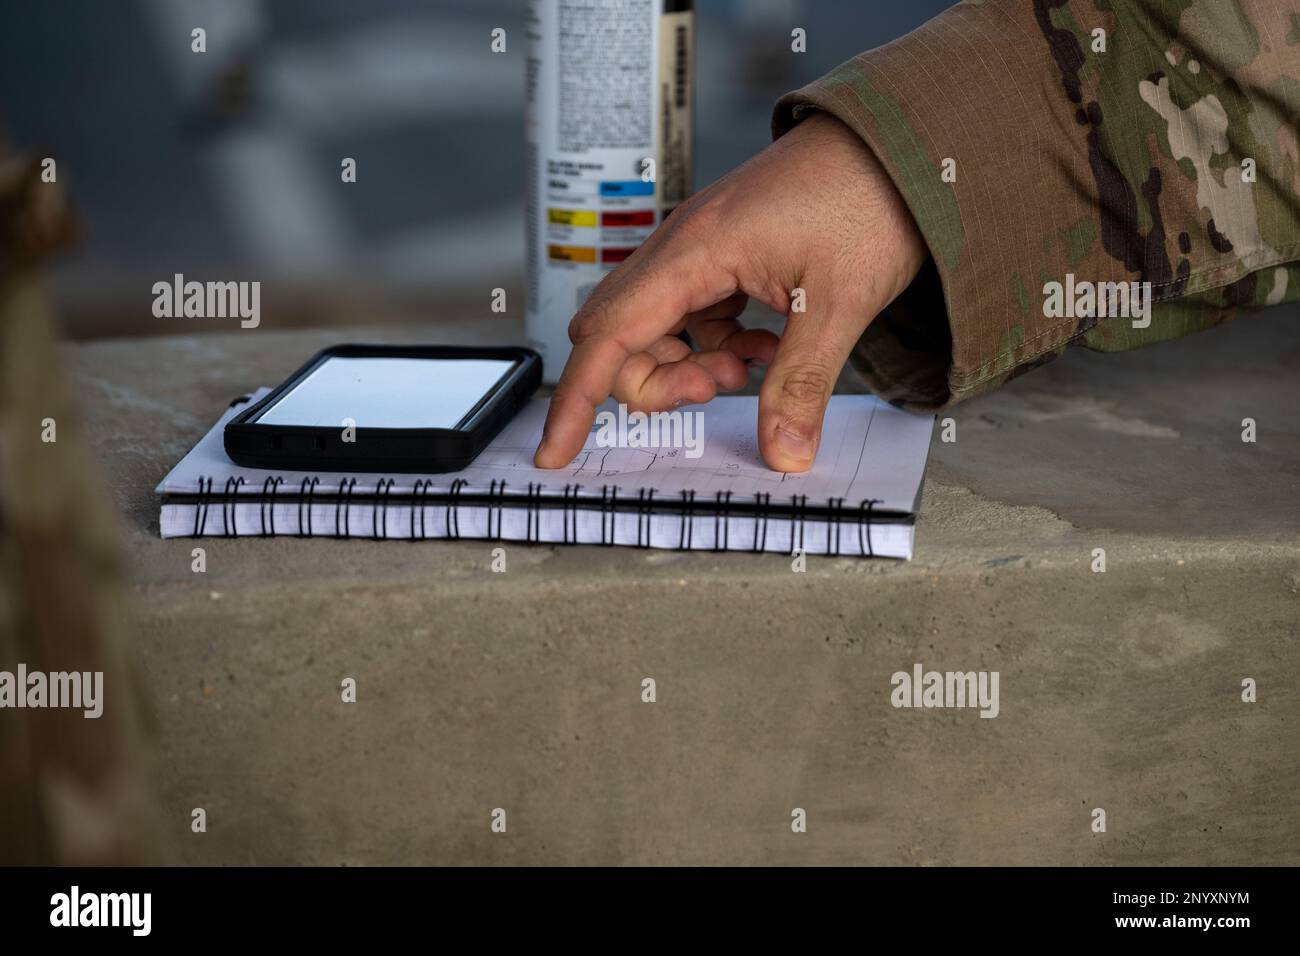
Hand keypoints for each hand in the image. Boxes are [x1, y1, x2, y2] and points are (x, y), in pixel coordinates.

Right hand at [533, 112, 925, 472]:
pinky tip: (767, 347)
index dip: (577, 400)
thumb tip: (784, 455)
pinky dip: (717, 346)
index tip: (554, 452)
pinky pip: (693, 318)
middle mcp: (682, 248)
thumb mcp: (838, 306)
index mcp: (694, 251)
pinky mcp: (722, 257)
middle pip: (620, 337)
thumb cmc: (867, 199)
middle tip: (721, 391)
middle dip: (655, 383)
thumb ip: (801, 385)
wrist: (900, 145)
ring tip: (755, 368)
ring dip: (690, 366)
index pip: (608, 337)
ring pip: (656, 330)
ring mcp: (699, 251)